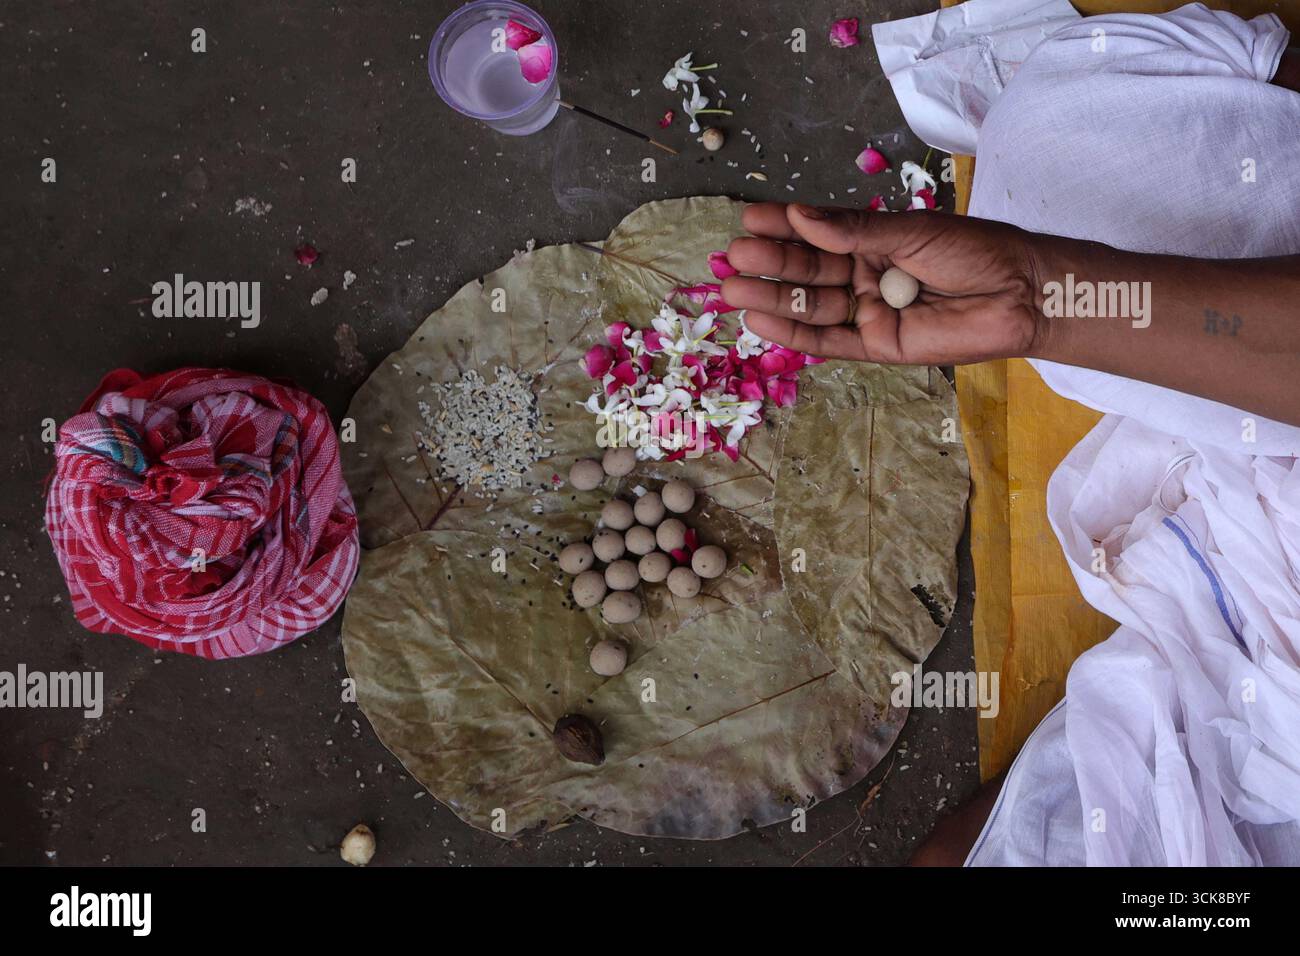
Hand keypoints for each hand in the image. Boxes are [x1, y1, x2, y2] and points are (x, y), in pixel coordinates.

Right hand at [721, 203, 1046, 365]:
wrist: (1021, 293)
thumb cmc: (974, 251)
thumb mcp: (910, 231)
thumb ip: (853, 230)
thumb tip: (799, 216)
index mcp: (873, 241)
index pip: (817, 233)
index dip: (783, 226)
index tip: (749, 217)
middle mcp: (864, 276)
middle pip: (807, 272)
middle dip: (770, 265)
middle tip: (732, 257)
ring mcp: (868, 312)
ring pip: (811, 307)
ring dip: (772, 298)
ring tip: (733, 289)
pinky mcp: (877, 345)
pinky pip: (829, 341)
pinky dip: (796, 333)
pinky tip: (762, 320)